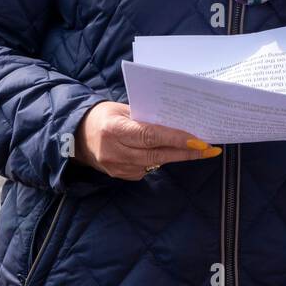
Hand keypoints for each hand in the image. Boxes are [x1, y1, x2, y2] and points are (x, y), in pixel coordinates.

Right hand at [72, 101, 220, 180]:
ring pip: (154, 164)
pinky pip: (146, 169)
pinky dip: (158, 160)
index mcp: (114, 128)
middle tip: (209, 149)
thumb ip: (144, 117)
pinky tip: (166, 152)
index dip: (175, 138)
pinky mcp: (119, 176)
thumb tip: (175, 122)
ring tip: (198, 150)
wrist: (76, 135)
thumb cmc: (103, 116)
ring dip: (176, 156)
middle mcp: (114, 150)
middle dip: (185, 152)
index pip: (149, 135)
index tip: (198, 140)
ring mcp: (116, 167)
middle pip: (156, 154)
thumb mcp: (121, 109)